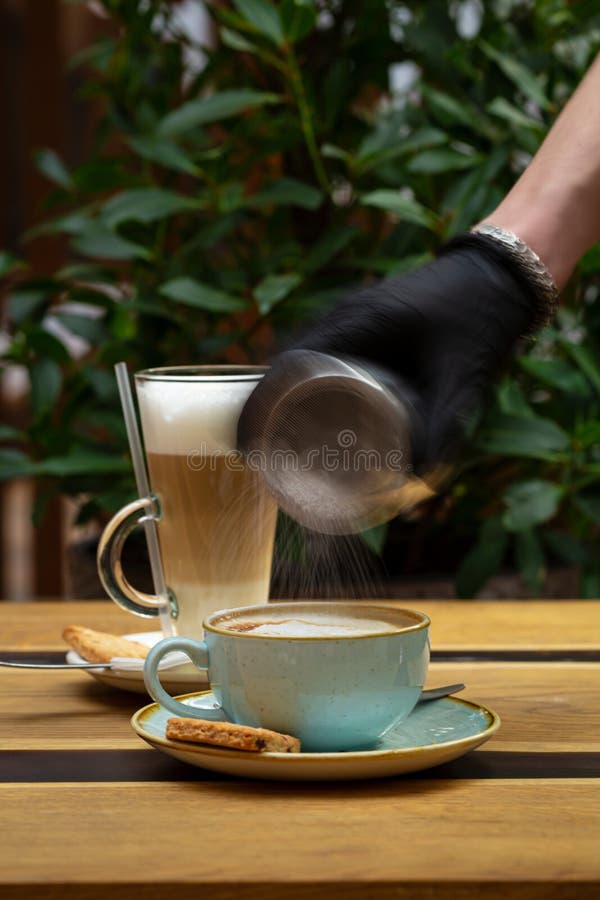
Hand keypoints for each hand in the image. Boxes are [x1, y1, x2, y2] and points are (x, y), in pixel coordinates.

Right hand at [266, 233, 538, 470]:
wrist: (500, 276)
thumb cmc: (479, 320)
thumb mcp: (462, 380)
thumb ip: (443, 430)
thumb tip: (413, 485)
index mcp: (360, 323)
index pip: (289, 365)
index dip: (260, 405)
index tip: (245, 443)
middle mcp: (345, 317)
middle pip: (283, 365)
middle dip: (264, 409)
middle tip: (258, 454)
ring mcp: (350, 317)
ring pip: (297, 359)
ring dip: (280, 396)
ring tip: (273, 441)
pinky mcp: (361, 325)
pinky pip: (316, 354)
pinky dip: (301, 383)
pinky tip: (305, 412)